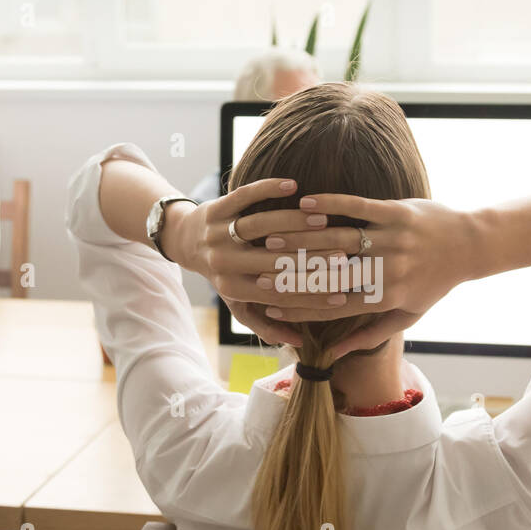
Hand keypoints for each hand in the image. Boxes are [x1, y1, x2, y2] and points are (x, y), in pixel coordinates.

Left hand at [159, 178, 354, 346]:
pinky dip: (268, 189)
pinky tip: (293, 186)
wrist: (186, 241)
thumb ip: (266, 324)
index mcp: (233, 288)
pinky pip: (245, 196)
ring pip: (260, 225)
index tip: (341, 293)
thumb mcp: (240, 303)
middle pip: (272, 260)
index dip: (311, 296)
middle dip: (310, 259)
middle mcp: (224, 261)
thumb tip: (299, 343)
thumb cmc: (224, 274)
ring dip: (294, 222)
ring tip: (324, 220)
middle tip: (343, 255)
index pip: (278, 294)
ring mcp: (219, 233)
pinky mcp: (217, 206)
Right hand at [253, 194, 477, 358]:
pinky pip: (359, 207)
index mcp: (389, 298)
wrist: (471, 244)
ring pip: (340, 240)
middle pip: (333, 274)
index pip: (335, 306)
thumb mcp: (408, 315)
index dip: (300, 308)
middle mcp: (390, 270)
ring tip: (272, 239)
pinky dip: (331, 204)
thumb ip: (370, 334)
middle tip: (259, 273)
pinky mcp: (398, 211)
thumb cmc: (435, 283)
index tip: (270, 307)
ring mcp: (394, 239)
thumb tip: (336, 353)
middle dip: (293, 275)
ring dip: (304, 239)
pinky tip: (304, 203)